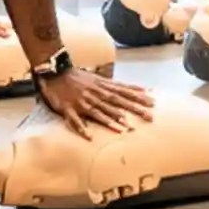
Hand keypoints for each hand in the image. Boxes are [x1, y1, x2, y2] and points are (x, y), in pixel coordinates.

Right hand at [37, 68, 152, 139]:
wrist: (56, 72)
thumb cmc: (78, 77)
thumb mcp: (98, 79)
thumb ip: (114, 85)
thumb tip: (132, 88)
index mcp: (102, 87)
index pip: (124, 91)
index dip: (138, 96)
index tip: (152, 102)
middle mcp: (95, 94)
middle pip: (117, 102)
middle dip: (134, 109)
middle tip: (149, 116)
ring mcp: (82, 102)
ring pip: (100, 112)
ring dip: (113, 120)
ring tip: (126, 128)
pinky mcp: (69, 109)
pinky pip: (75, 120)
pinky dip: (82, 128)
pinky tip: (89, 136)